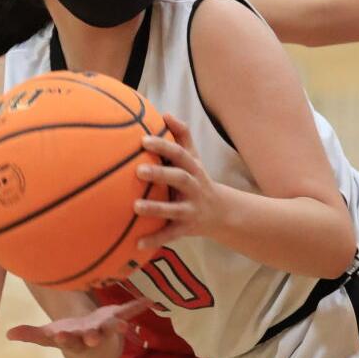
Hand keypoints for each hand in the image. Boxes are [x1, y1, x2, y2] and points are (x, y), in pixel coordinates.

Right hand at [5, 299, 150, 350]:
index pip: (67, 341)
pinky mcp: (116, 317)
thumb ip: (30, 334)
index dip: (63, 338)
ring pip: (112, 327)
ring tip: (126, 326)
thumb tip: (7, 334)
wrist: (92, 344)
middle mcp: (91, 336)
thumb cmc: (67, 337)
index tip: (59, 334)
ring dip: (118, 326)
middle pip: (91, 337)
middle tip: (93, 337)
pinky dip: (138, 307)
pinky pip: (128, 312)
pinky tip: (149, 301)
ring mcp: (105, 327)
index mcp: (73, 340)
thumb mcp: (47, 336)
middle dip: (92, 336)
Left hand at [133, 114, 229, 250]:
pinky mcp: (186, 228)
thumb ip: (181, 136)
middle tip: (138, 170)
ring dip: (156, 208)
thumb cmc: (198, 180)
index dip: (164, 147)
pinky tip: (137, 243)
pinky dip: (155, 240)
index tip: (144, 141)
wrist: (222, 213)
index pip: (180, 154)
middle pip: (179, 179)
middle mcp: (194, 188)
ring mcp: (191, 209)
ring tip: (135, 206)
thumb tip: (165, 113)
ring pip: (174, 209)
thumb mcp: (193, 159)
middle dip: (161, 174)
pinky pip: (170, 235)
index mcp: (193, 169)